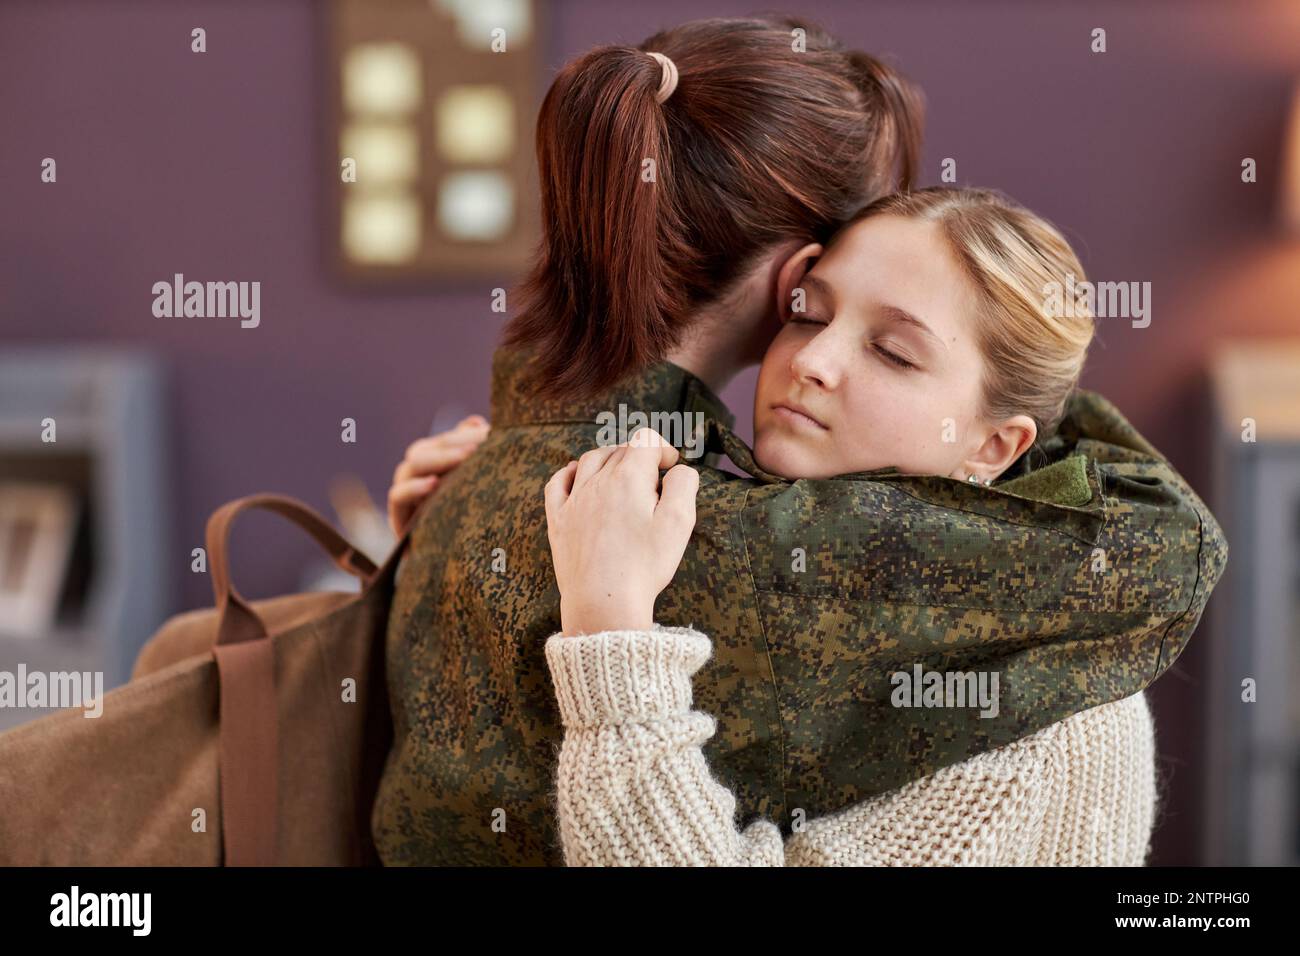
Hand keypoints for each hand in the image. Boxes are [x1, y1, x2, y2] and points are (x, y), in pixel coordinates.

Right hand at [388, 415, 490, 534]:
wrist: (451, 571)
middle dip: (452, 443)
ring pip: (410, 466)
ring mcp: (405, 497)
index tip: (490, 433)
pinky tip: (434, 485)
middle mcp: (416, 477)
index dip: (463, 435)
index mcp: (434, 466)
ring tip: (464, 458)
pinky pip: (397, 497)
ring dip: (437, 459)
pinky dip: (413, 488)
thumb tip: (476, 421)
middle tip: (480, 444)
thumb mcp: (476, 489)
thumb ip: (474, 455)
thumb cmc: (468, 524)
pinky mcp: (398, 520)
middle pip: (425, 449)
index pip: (444, 440)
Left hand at [544, 427, 699, 636]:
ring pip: (590, 460)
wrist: (604, 602)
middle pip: (620, 449)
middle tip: (655, 479)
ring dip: (610, 458)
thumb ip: (684, 485)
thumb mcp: (679, 523)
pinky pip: (557, 483)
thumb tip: (679, 469)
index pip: (645, 440)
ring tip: (623, 473)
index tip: (671, 466)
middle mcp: (597, 481)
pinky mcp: (558, 521)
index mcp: (628, 478)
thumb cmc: (644, 565)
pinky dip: (569, 472)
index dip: (663, 448)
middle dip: (640, 456)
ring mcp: (573, 500)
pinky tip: (576, 475)